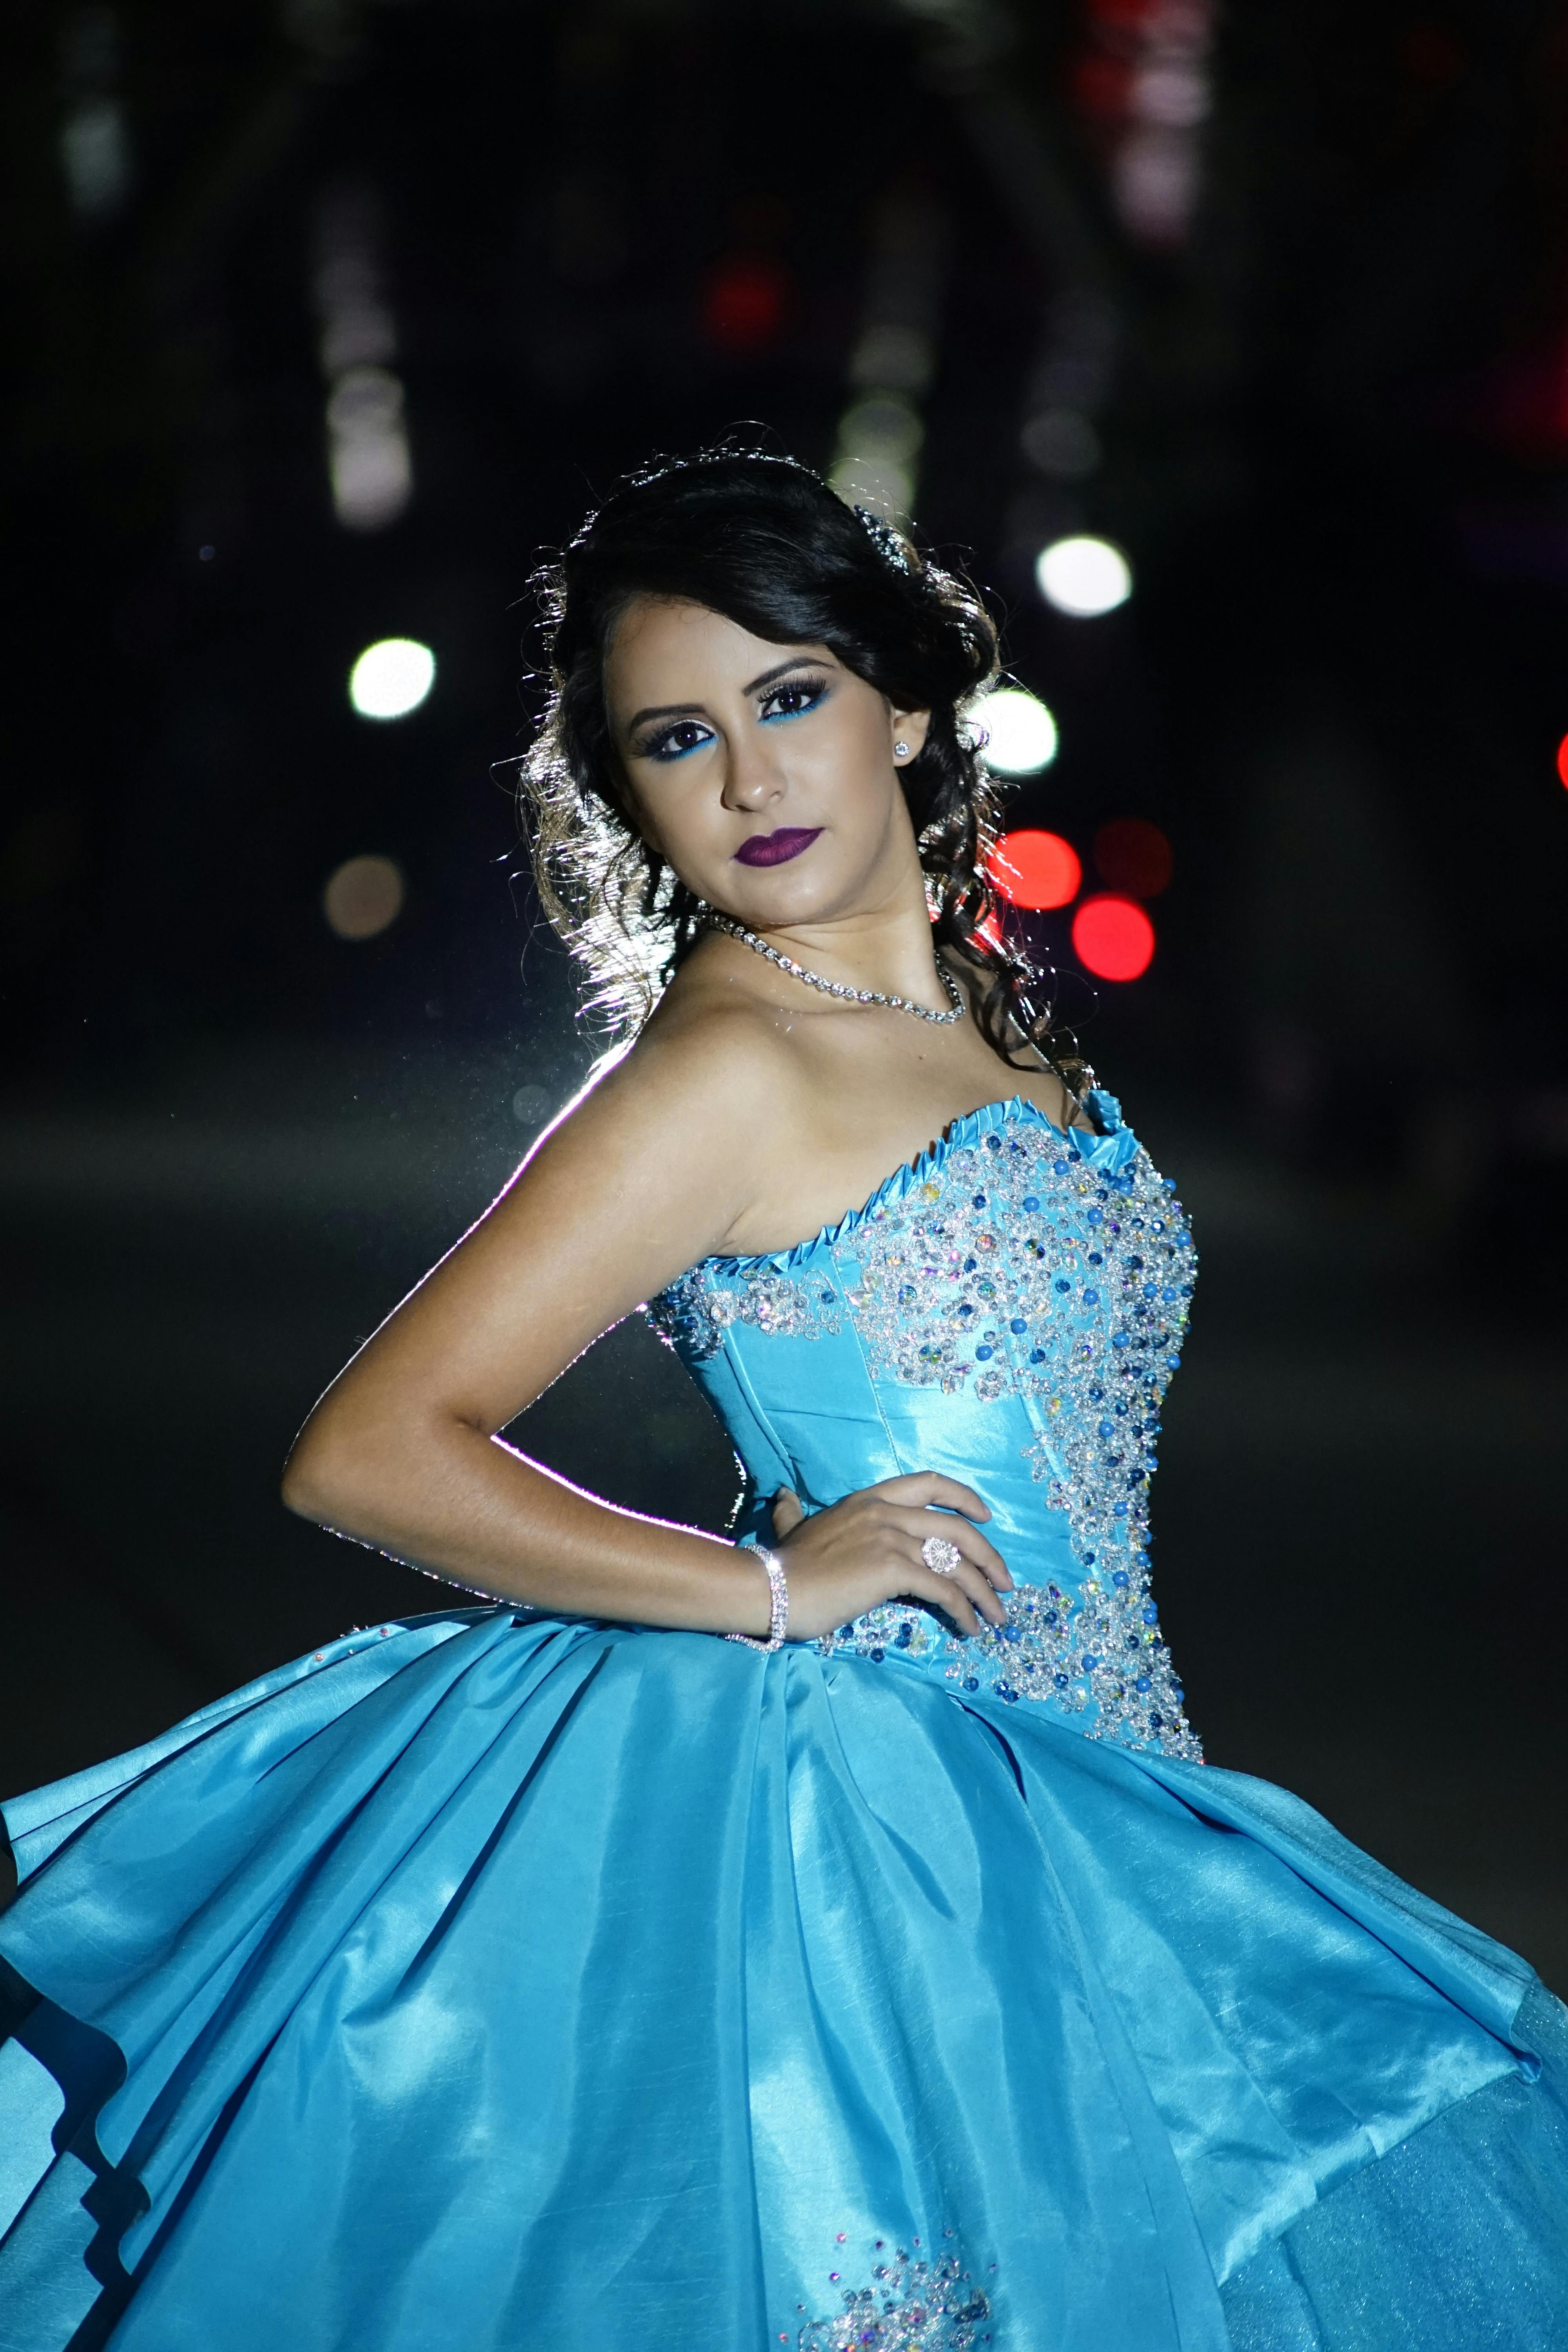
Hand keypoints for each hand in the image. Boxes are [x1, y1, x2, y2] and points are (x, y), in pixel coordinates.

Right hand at [764, 1474, 1010, 1642]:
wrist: (771, 1587)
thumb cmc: (783, 1564)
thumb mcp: (793, 1528)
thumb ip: (793, 1512)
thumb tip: (783, 1496)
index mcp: (870, 1498)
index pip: (929, 1483)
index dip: (964, 1497)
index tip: (986, 1518)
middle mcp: (885, 1512)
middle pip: (957, 1527)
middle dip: (989, 1556)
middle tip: (1005, 1582)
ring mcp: (891, 1538)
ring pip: (956, 1562)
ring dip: (984, 1592)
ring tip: (997, 1617)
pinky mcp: (892, 1570)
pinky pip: (944, 1590)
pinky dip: (964, 1610)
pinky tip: (970, 1628)